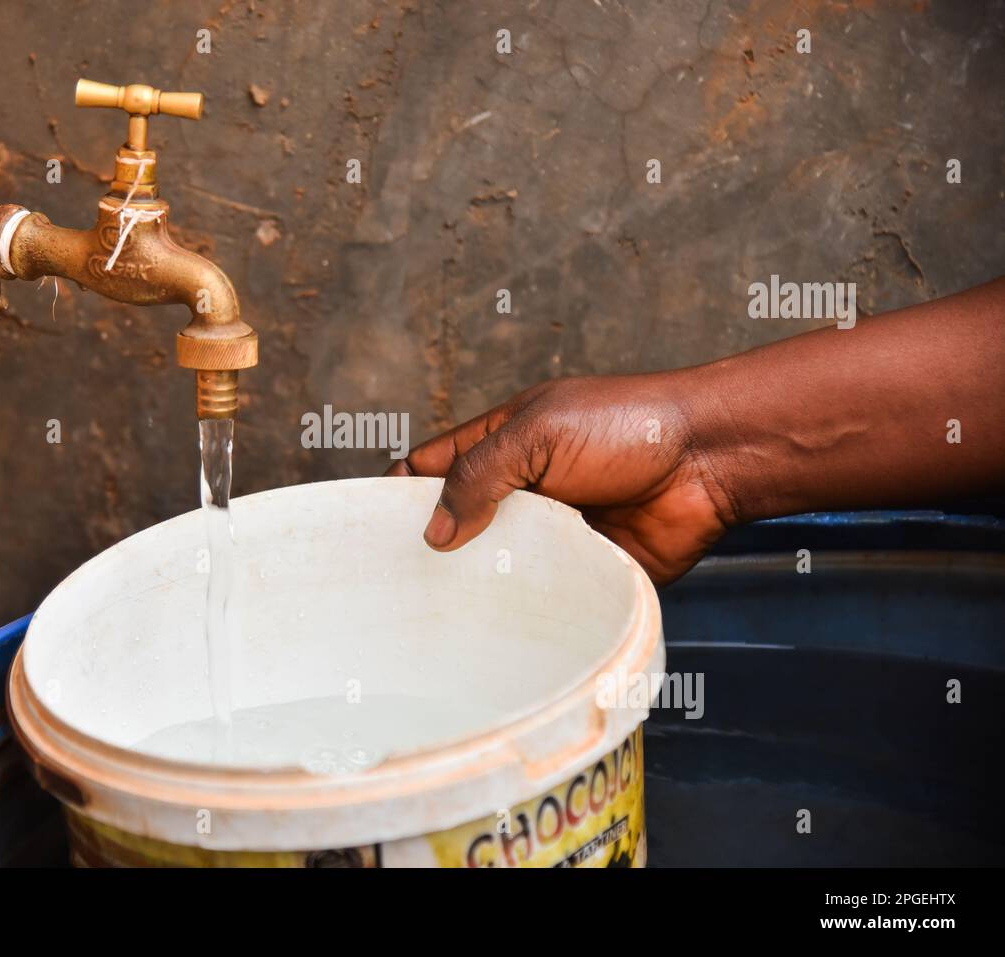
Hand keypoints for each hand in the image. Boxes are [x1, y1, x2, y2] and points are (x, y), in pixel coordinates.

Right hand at [386, 374, 736, 583]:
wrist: (711, 461)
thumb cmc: (627, 426)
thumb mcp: (536, 434)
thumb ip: (478, 477)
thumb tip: (434, 531)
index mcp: (500, 443)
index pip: (429, 468)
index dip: (395, 493)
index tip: (362, 530)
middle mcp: (519, 491)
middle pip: (456, 523)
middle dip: (427, 549)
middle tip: (390, 588)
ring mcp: (550, 532)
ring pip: (494, 566)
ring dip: (472, 585)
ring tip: (432, 618)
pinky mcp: (582, 569)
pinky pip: (541, 594)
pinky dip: (519, 609)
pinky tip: (492, 631)